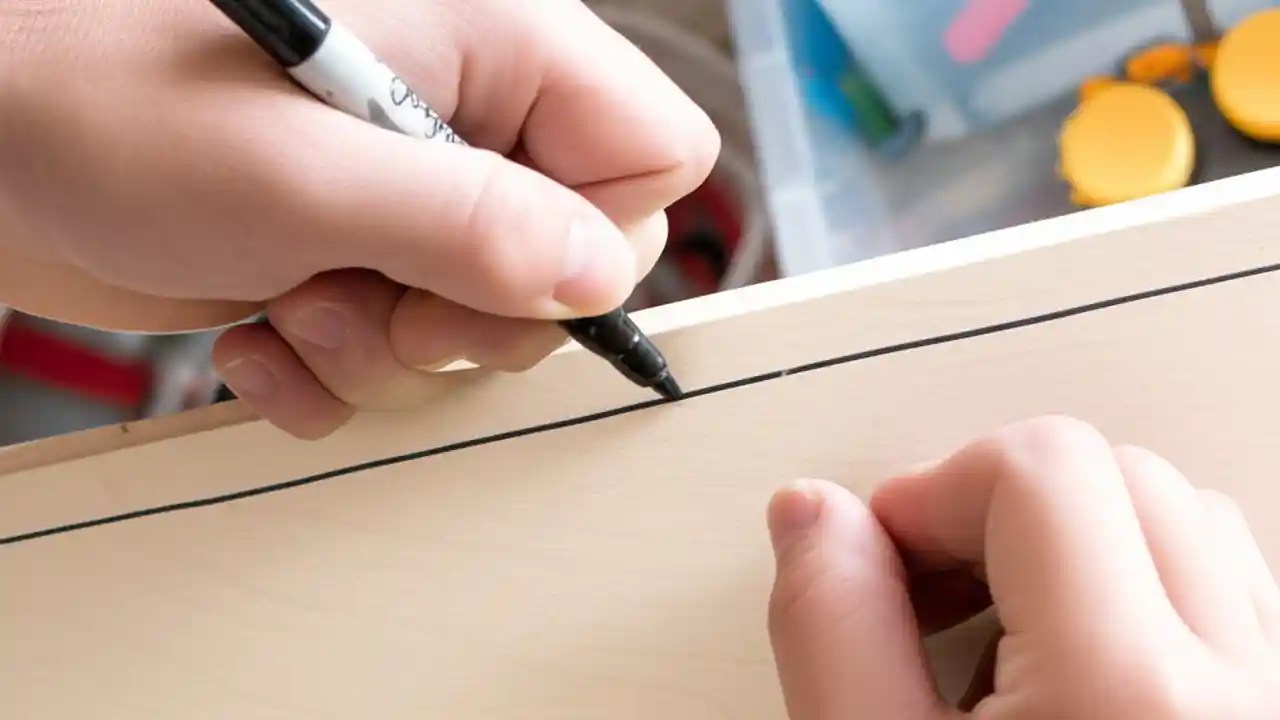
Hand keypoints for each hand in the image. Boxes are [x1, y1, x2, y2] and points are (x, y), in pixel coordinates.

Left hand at [0, 0, 717, 437]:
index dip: (601, 239)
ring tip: (293, 307)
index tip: (502, 281)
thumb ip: (471, 226)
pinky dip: (335, 366)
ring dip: (389, 347)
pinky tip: (261, 334)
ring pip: (484, 311)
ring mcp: (407, 183)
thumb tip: (595, 276)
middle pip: (572, 249)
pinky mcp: (354, 243)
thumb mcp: (301, 177)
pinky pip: (404, 339)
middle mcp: (462, 111)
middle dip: (474, 315)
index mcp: (490, 39)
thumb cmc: (93, 102)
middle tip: (381, 306)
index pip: (651, 151)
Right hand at [766, 416, 1279, 717]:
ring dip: (1079, 547)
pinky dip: (1144, 597)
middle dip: (1001, 511)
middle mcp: (1240, 693)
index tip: (885, 548)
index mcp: (1128, 695)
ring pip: (1190, 524)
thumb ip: (832, 633)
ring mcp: (1275, 703)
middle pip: (1120, 475)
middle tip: (932, 595)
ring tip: (1001, 643)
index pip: (1038, 466)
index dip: (931, 489)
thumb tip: (814, 518)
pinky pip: (1236, 595)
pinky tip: (1070, 672)